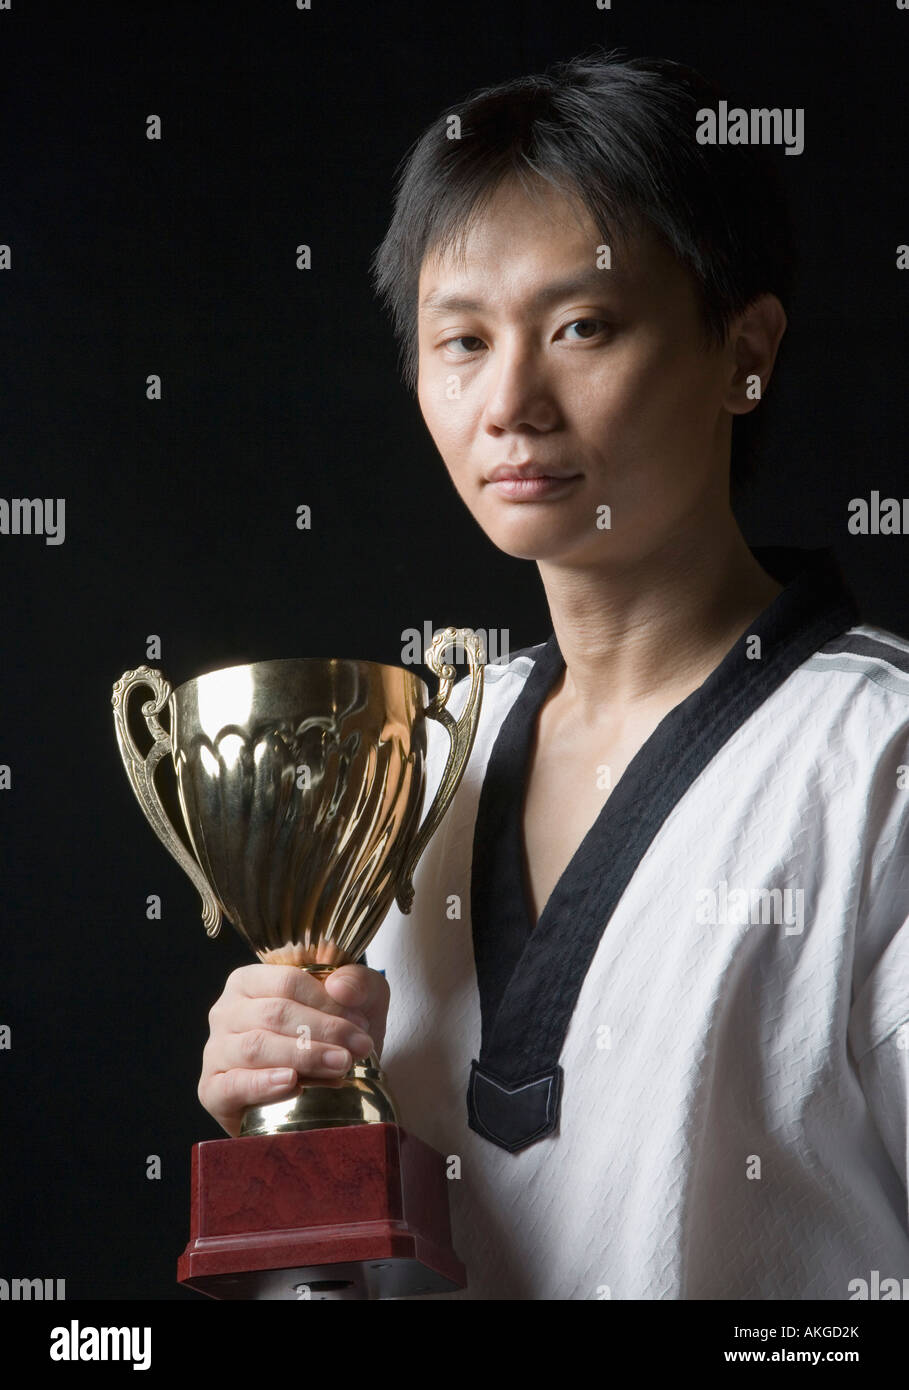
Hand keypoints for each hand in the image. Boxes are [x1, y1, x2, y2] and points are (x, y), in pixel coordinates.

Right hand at [198, 962, 390, 1136]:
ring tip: (339, 1065)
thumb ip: (358, 983)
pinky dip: (263, 1084)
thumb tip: (340, 986)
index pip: (287, 982)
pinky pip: (233, 1084)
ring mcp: (216, 1050)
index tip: (360, 1023)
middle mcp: (226, 1011)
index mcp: (250, 981)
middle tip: (357, 1049)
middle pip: (273, 1014)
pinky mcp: (213, 1090)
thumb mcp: (358, 1002)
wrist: (316, 1094)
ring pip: (256, 1047)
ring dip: (303, 1056)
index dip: (327, 1002)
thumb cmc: (331, 1038)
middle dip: (322, 1031)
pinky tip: (292, 1082)